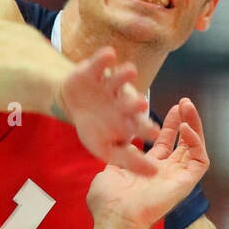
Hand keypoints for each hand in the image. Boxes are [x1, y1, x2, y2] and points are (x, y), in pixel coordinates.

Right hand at [56, 47, 159, 178]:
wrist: (74, 104)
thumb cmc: (95, 129)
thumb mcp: (107, 151)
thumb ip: (128, 161)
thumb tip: (154, 174)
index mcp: (128, 121)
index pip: (140, 126)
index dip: (147, 129)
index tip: (155, 134)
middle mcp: (122, 101)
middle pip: (130, 102)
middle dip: (134, 103)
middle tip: (141, 105)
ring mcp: (109, 85)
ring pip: (118, 80)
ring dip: (124, 77)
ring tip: (130, 72)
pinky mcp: (94, 71)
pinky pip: (100, 64)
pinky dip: (103, 60)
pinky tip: (109, 54)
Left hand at [86, 97, 208, 228]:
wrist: (114, 217)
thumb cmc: (107, 201)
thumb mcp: (109, 168)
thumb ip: (118, 154)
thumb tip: (118, 141)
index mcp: (148, 169)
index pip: (165, 143)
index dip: (169, 125)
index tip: (171, 107)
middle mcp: (166, 173)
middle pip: (182, 142)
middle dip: (185, 120)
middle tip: (184, 102)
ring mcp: (177, 178)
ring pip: (194, 147)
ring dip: (194, 125)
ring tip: (188, 107)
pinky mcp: (186, 183)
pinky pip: (199, 160)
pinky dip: (196, 142)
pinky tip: (186, 128)